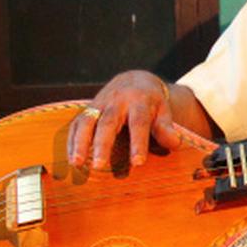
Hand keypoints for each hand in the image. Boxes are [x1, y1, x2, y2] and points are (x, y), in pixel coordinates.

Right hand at [66, 70, 184, 169]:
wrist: (135, 81)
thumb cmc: (151, 103)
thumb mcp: (163, 111)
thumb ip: (166, 127)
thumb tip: (174, 143)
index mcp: (139, 101)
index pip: (138, 123)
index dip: (138, 143)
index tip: (137, 162)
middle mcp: (117, 101)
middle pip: (108, 122)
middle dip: (102, 144)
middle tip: (99, 165)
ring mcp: (99, 104)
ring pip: (87, 121)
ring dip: (80, 142)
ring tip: (77, 163)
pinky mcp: (87, 109)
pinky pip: (76, 123)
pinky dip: (72, 141)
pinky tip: (72, 159)